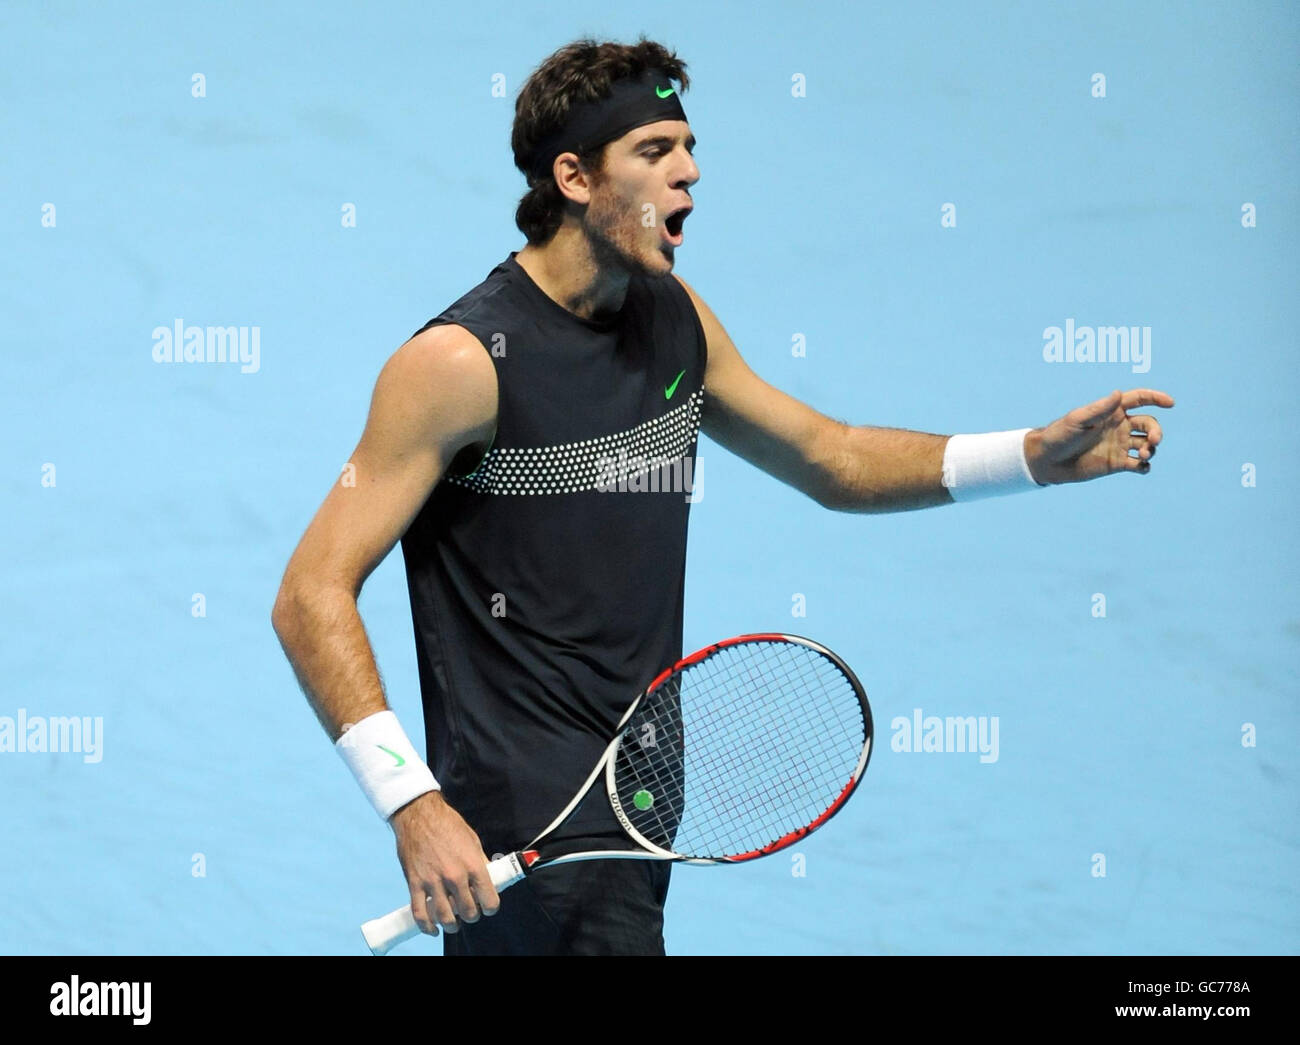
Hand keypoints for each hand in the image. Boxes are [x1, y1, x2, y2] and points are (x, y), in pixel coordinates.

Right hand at [388, 790, 499, 935]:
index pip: (489, 900)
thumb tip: (488, 878)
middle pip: (468, 913)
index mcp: (473, 865)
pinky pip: (420, 913)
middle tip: (469, 911)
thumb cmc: (448, 824)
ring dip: (452, 925)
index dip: (491, 907)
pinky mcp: (415, 884)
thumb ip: (480, 862)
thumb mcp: (472, 840)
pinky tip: (433, 929)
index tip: (488, 907)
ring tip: (453, 923)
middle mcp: (455, 876)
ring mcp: (433, 882)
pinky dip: (427, 927)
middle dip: (471, 916)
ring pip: (445, 918)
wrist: (419, 814)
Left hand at [1024, 388, 1173, 485]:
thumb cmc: (1059, 435)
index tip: (1171, 403)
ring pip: (1147, 444)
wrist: (1047, 460)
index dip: (1156, 398)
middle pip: (1148, 424)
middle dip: (1156, 431)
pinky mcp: (1117, 464)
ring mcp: (1119, 445)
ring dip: (1152, 449)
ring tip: (1144, 455)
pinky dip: (1145, 466)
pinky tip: (1141, 466)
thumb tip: (1118, 394)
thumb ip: (1099, 409)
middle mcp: (1119, 426)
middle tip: (1152, 441)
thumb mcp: (1077, 420)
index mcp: (1111, 412)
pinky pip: (1139, 465)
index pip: (1139, 399)